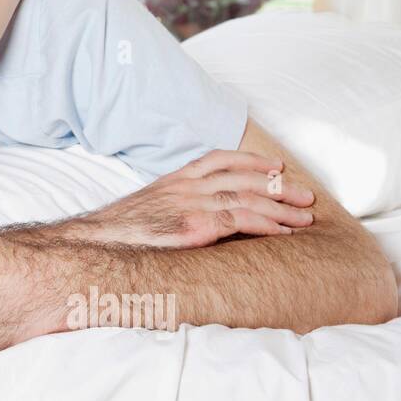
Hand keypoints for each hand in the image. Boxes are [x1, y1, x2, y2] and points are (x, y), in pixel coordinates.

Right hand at [63, 149, 315, 248]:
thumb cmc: (120, 235)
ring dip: (281, 206)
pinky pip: (238, 219)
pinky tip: (283, 232)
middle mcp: (184, 186)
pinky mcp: (192, 226)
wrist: (95, 243)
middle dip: (278, 184)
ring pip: (246, 196)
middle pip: (242, 176)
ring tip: (305, 217)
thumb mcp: (148, 211)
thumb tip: (196, 220)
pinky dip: (266, 224)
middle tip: (305, 195)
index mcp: (174, 179)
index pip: (218, 158)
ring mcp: (189, 204)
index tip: (276, 165)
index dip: (251, 160)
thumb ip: (174, 208)